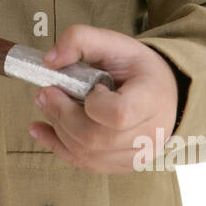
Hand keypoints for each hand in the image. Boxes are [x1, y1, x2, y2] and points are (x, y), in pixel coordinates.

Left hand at [28, 24, 180, 172]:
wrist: (163, 93)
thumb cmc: (138, 69)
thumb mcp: (114, 43)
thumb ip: (80, 40)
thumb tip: (49, 61)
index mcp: (151, 100)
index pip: (118, 114)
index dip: (94, 104)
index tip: (90, 87)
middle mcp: (149, 134)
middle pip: (94, 139)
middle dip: (61, 115)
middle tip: (45, 93)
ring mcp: (136, 155)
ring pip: (86, 155)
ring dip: (57, 130)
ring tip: (46, 105)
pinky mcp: (122, 165)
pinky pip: (85, 164)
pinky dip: (57, 146)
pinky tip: (41, 130)